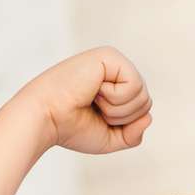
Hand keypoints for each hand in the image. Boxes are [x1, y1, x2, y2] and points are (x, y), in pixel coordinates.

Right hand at [24, 46, 151, 154]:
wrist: (45, 118)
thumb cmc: (70, 127)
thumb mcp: (109, 138)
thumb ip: (132, 134)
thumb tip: (149, 117)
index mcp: (114, 86)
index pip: (141, 109)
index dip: (124, 124)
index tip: (97, 118)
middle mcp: (115, 70)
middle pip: (145, 101)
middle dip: (123, 117)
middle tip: (95, 110)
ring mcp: (112, 60)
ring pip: (142, 95)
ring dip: (118, 109)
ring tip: (93, 100)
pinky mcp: (109, 56)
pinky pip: (134, 85)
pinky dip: (115, 98)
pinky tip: (94, 91)